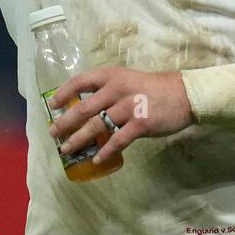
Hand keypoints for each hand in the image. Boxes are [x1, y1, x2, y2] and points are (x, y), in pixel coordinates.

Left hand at [47, 66, 194, 165]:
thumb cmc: (151, 88)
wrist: (182, 94)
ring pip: (96, 126)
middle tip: (53, 134)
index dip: (63, 93)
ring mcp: (129, 107)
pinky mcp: (140, 124)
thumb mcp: (126, 80)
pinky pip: (117, 141)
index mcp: (112, 76)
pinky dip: (105, 151)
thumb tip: (82, 108)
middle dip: (65, 123)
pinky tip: (96, 159)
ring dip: (78, 139)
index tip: (52, 105)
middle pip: (83, 108)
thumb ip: (107, 90)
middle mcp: (117, 89)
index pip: (80, 81)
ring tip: (67, 149)